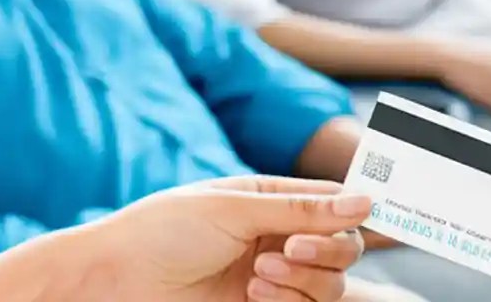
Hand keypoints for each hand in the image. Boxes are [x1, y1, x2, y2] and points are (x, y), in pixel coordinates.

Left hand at [87, 176, 370, 301]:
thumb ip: (302, 209)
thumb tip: (364, 201)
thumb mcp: (235, 210)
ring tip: (259, 274)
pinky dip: (290, 299)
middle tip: (291, 248)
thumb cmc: (164, 230)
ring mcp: (274, 273)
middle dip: (327, 248)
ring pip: (331, 282)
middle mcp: (280, 235)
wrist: (114, 280)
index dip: (358, 207)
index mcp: (273, 198)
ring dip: (305, 278)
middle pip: (344, 245)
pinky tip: (254, 292)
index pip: (336, 200)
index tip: (375, 214)